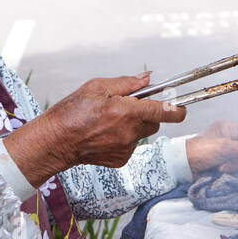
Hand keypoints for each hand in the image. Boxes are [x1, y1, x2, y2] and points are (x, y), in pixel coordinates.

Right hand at [3, 74, 186, 186]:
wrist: (55, 142)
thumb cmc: (72, 112)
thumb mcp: (97, 87)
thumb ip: (127, 83)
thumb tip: (148, 78)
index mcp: (127, 112)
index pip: (165, 111)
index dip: (178, 109)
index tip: (182, 107)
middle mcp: (131, 133)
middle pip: (154, 122)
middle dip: (147, 113)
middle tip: (127, 107)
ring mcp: (126, 148)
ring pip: (141, 133)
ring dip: (132, 126)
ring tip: (108, 122)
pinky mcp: (121, 160)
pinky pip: (130, 145)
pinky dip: (123, 139)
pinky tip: (104, 135)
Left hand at [185, 121, 237, 174]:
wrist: (183, 166)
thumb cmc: (200, 151)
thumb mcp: (225, 147)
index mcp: (228, 128)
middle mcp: (228, 137)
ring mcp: (225, 150)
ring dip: (236, 166)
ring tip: (224, 168)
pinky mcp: (222, 161)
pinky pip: (234, 166)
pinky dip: (230, 170)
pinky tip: (220, 170)